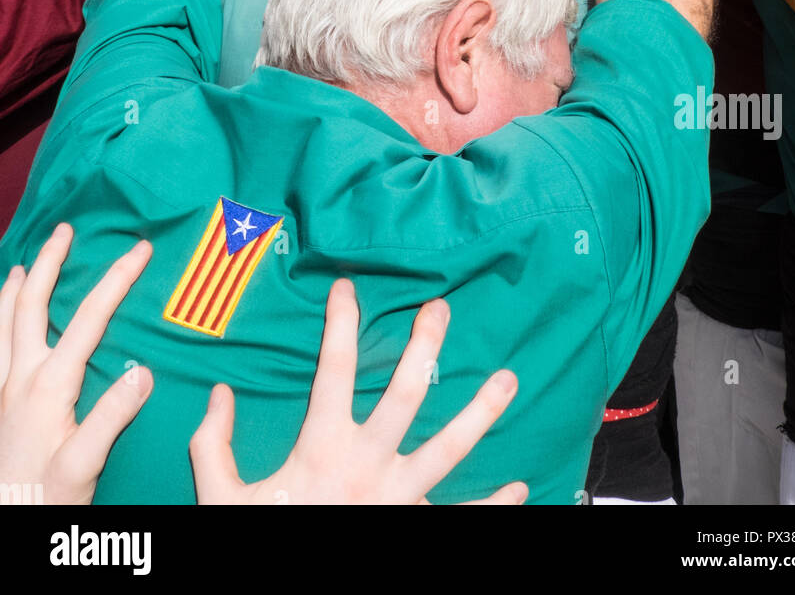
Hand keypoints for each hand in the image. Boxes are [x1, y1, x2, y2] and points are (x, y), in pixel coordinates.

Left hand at [0, 225, 152, 504]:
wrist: (6, 520)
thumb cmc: (46, 496)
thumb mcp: (86, 461)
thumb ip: (113, 415)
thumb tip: (143, 370)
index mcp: (49, 385)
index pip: (88, 318)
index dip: (117, 279)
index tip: (140, 248)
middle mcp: (20, 378)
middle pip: (32, 305)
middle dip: (51, 262)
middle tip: (65, 230)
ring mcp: (1, 389)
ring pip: (1, 322)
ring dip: (14, 288)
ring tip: (25, 264)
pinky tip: (2, 322)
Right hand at [190, 279, 525, 504]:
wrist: (287, 592)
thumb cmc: (260, 537)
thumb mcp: (221, 498)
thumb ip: (215, 446)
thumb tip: (219, 395)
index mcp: (323, 448)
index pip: (334, 370)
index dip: (339, 324)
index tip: (347, 288)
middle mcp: (368, 466)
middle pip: (407, 394)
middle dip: (426, 347)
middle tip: (442, 309)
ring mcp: (399, 499)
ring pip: (449, 448)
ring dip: (481, 413)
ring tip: (508, 380)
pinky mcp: (414, 529)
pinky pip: (461, 518)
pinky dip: (494, 505)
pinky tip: (520, 488)